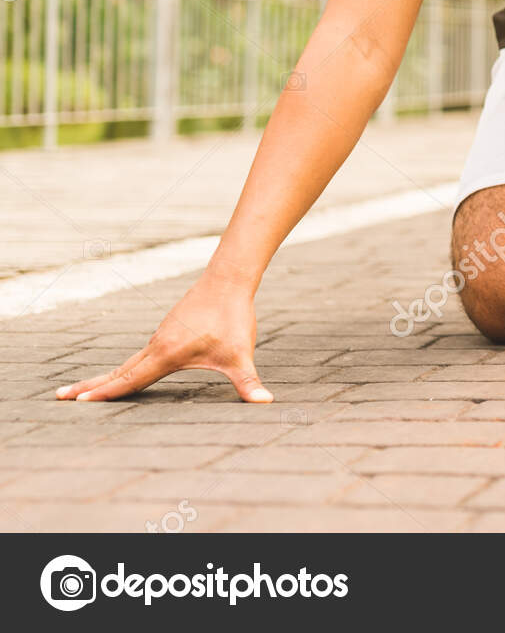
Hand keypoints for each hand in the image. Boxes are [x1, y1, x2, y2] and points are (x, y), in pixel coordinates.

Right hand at [55, 275, 270, 402]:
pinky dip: (123, 366)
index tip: (78, 404)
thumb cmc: (233, 318)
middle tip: (58, 397)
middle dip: (89, 386)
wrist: (228, 280)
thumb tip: (266, 403)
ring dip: (104, 376)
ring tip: (82, 390)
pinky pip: (139, 354)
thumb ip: (249, 382)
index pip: (130, 380)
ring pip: (127, 361)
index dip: (105, 394)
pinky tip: (123, 372)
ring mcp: (159, 336)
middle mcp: (156, 346)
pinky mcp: (167, 330)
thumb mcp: (241, 355)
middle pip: (118, 371)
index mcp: (165, 354)